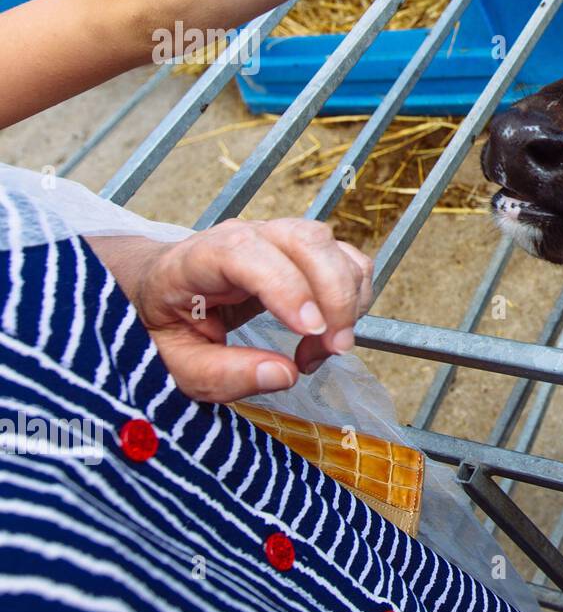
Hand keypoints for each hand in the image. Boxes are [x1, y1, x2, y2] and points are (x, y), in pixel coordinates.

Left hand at [88, 219, 372, 403]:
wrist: (158, 290)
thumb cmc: (162, 325)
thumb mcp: (173, 363)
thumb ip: (220, 374)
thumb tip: (284, 375)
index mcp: (198, 258)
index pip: (247, 253)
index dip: (286, 287)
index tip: (310, 330)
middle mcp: (245, 236)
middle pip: (306, 241)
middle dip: (334, 296)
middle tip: (333, 350)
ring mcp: (278, 238)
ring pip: (334, 249)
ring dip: (346, 302)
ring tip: (322, 350)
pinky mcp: (304, 252)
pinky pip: (347, 261)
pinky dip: (353, 298)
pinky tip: (328, 333)